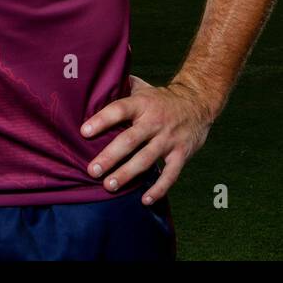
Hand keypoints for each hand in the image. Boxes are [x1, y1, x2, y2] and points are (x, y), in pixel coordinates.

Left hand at [81, 74, 214, 204]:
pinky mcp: (181, 154)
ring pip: (146, 159)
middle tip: (92, 170)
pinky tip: (145, 200)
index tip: (84, 132)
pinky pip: (170, 174)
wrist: (198, 102)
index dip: (102, 120)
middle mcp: (154, 121)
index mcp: (142, 104)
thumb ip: (121, 86)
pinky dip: (159, 188)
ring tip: (109, 186)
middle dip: (110, 156)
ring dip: (127, 174)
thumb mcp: (143, 88)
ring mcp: (169, 139)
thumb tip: (95, 83)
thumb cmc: (161, 98)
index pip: (119, 110)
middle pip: (130, 140)